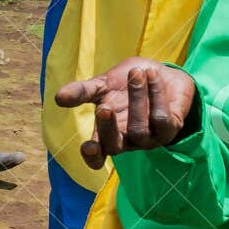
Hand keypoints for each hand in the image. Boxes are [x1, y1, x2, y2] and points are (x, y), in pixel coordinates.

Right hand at [55, 57, 196, 169]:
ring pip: (140, 129)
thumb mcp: (102, 84)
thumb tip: (58, 97)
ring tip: (136, 73)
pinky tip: (152, 75)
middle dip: (108, 128)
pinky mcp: (170, 129)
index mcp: (108, 133)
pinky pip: (161, 117)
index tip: (88, 146)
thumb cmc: (126, 83)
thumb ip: (83, 91)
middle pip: (116, 146)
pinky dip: (156, 94)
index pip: (97, 155)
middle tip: (104, 107)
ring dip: (137, 99)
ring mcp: (150, 138)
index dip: (92, 156)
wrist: (160, 73)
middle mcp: (128, 140)